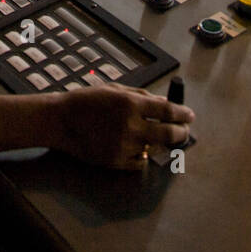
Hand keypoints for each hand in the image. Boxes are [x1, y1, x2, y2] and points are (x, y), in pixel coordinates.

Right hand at [51, 86, 194, 170]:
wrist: (61, 121)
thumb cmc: (86, 101)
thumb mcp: (114, 89)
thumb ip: (141, 96)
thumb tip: (165, 103)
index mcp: (130, 104)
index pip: (168, 111)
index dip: (183, 113)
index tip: (189, 115)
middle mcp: (130, 126)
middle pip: (169, 134)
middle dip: (181, 133)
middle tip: (184, 131)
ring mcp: (124, 146)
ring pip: (155, 149)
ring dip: (161, 144)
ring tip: (159, 137)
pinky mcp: (116, 162)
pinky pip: (140, 162)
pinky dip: (143, 154)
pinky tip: (138, 146)